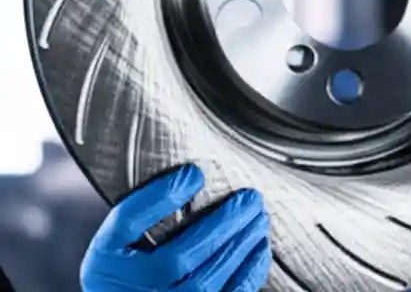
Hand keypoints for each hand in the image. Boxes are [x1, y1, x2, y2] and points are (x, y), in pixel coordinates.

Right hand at [81, 164, 271, 291]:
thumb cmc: (129, 271)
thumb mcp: (117, 243)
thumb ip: (140, 211)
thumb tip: (192, 175)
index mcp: (107, 267)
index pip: (128, 224)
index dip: (161, 197)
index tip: (195, 174)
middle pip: (178, 259)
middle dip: (222, 224)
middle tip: (250, 198)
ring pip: (205, 283)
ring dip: (240, 245)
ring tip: (258, 218)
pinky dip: (248, 273)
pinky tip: (260, 247)